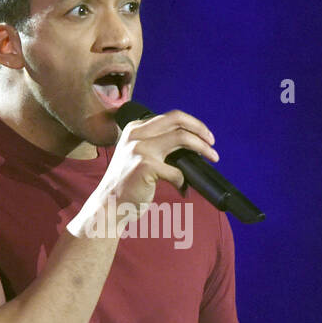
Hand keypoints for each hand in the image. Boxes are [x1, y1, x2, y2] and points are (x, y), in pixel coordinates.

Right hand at [98, 109, 218, 206]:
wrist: (109, 204)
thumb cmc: (126, 184)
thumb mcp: (136, 155)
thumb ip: (155, 145)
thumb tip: (190, 146)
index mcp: (134, 128)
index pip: (171, 117)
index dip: (193, 124)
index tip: (204, 136)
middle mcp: (136, 134)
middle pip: (178, 120)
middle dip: (201, 129)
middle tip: (212, 143)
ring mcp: (140, 149)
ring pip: (182, 138)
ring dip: (202, 148)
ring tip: (212, 158)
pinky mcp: (145, 166)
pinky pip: (177, 172)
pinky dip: (183, 182)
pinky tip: (182, 190)